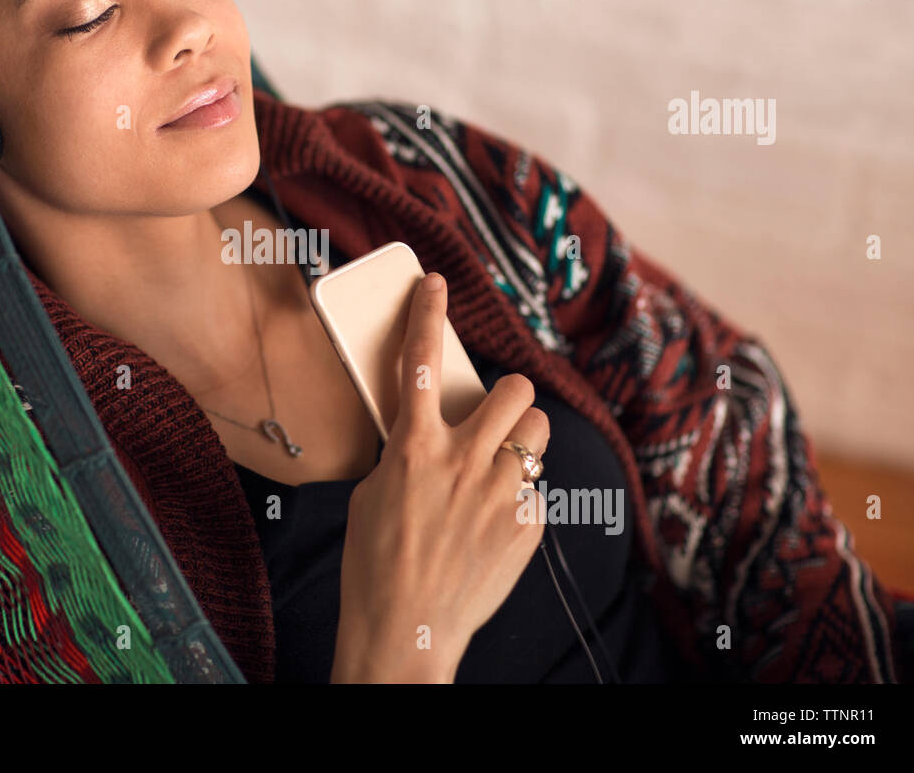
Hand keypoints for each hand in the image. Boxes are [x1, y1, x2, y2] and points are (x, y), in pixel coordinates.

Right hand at [331, 271, 548, 682]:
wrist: (404, 630)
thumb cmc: (375, 561)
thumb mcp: (374, 492)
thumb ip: (406, 453)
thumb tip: (428, 432)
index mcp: (414, 448)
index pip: (421, 362)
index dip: (427, 314)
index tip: (434, 284)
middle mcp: (464, 462)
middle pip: (514, 391)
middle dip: (507, 397)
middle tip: (493, 419)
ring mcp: (501, 495)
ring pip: (539, 433)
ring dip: (522, 441)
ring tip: (501, 467)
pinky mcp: (527, 527)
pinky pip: (537, 491)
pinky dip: (519, 498)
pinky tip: (494, 525)